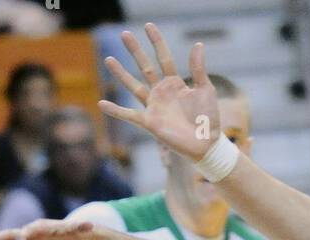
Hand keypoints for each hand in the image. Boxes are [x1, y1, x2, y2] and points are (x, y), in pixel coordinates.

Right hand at [101, 23, 222, 160]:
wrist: (207, 144)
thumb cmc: (208, 118)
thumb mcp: (205, 90)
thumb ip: (198, 69)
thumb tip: (198, 44)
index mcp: (175, 83)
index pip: (163, 57)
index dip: (156, 42)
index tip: (148, 26)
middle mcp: (162, 92)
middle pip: (145, 67)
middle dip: (135, 51)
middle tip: (124, 34)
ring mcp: (154, 106)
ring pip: (134, 86)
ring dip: (121, 73)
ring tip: (109, 59)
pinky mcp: (149, 122)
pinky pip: (129, 115)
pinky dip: (116, 110)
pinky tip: (101, 103)